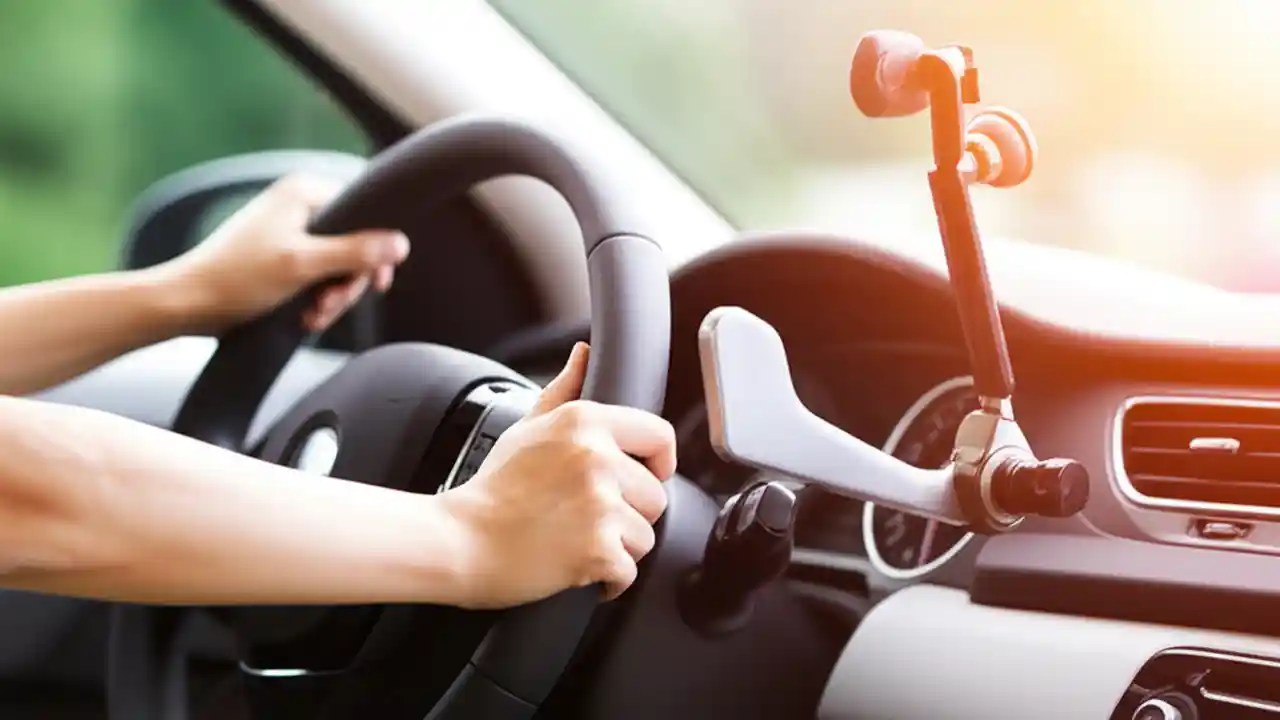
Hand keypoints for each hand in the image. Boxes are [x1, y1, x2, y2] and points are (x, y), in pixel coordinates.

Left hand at [164, 175, 409, 333]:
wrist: (188, 302)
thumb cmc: (238, 279)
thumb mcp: (303, 265)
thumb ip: (355, 252)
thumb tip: (401, 244)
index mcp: (304, 191)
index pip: (365, 215)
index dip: (373, 253)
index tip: (372, 286)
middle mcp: (299, 204)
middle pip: (354, 244)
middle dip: (346, 284)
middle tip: (327, 308)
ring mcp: (290, 230)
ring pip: (337, 264)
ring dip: (331, 297)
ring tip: (312, 317)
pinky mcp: (281, 255)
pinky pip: (317, 274)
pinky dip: (315, 298)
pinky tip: (303, 316)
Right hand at [439, 343, 674, 608]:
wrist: (457, 541)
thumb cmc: (492, 489)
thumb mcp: (526, 428)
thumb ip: (563, 391)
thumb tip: (583, 354)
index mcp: (585, 422)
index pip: (660, 435)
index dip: (659, 461)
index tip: (647, 476)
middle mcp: (597, 458)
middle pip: (655, 496)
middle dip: (628, 515)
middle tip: (586, 519)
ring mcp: (599, 504)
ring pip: (644, 536)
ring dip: (617, 549)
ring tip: (576, 542)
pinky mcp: (597, 550)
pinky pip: (628, 572)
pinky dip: (608, 580)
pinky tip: (578, 569)